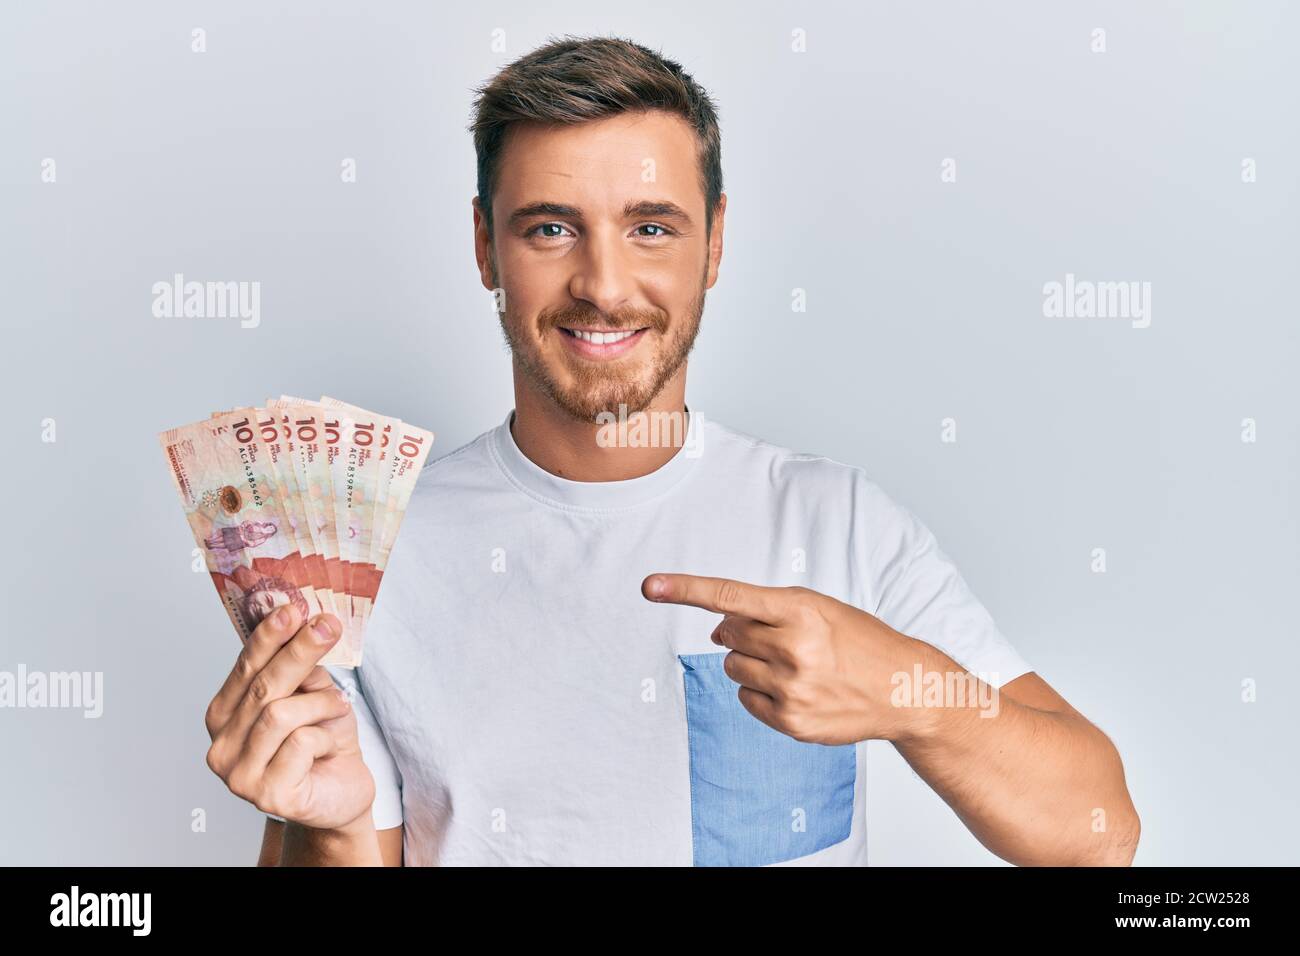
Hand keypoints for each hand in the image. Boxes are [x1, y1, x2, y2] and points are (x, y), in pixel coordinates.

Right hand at [204, 606, 376, 830]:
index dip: (268, 637)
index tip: (291, 608)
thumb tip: (304, 623)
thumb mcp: (312, 695)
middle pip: (262, 687)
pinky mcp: (267, 796)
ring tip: (339, 707)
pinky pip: (301, 743)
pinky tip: (329, 748)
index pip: (244, 668)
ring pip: (281, 714)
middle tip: (327, 625)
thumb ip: (299, 669)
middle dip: (299, 651)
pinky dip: (325, 737)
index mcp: (224, 715)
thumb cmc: (323, 742)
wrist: (343, 793)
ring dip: (320, 704)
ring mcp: (239, 776)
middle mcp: (221, 747)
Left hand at [643, 573, 932, 745]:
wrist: (904, 689)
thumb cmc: (858, 642)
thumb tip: (717, 630)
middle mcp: (794, 647)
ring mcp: (791, 687)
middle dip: (741, 634)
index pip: (730, 596)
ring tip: (794, 665)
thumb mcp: (820, 609)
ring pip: (732, 668)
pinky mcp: (789, 720)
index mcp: (801, 609)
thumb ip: (767, 612)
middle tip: (777, 637)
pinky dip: (759, 692)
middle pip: (728, 634)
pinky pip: (745, 699)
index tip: (649, 586)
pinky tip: (794, 689)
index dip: (685, 589)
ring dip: (751, 663)